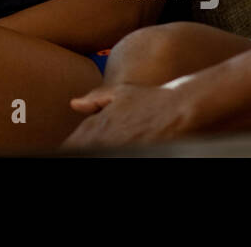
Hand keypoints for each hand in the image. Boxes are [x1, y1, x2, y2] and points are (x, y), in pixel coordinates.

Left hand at [61, 83, 197, 148]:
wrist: (179, 109)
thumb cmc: (151, 99)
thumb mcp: (120, 92)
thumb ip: (95, 99)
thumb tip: (74, 104)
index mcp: (99, 124)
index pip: (73, 143)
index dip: (71, 146)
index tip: (71, 146)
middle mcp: (106, 138)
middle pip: (83, 150)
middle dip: (82, 149)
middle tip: (83, 149)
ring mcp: (120, 147)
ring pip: (97, 154)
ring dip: (96, 152)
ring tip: (101, 149)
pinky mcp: (136, 153)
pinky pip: (118, 157)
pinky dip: (113, 154)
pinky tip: (119, 151)